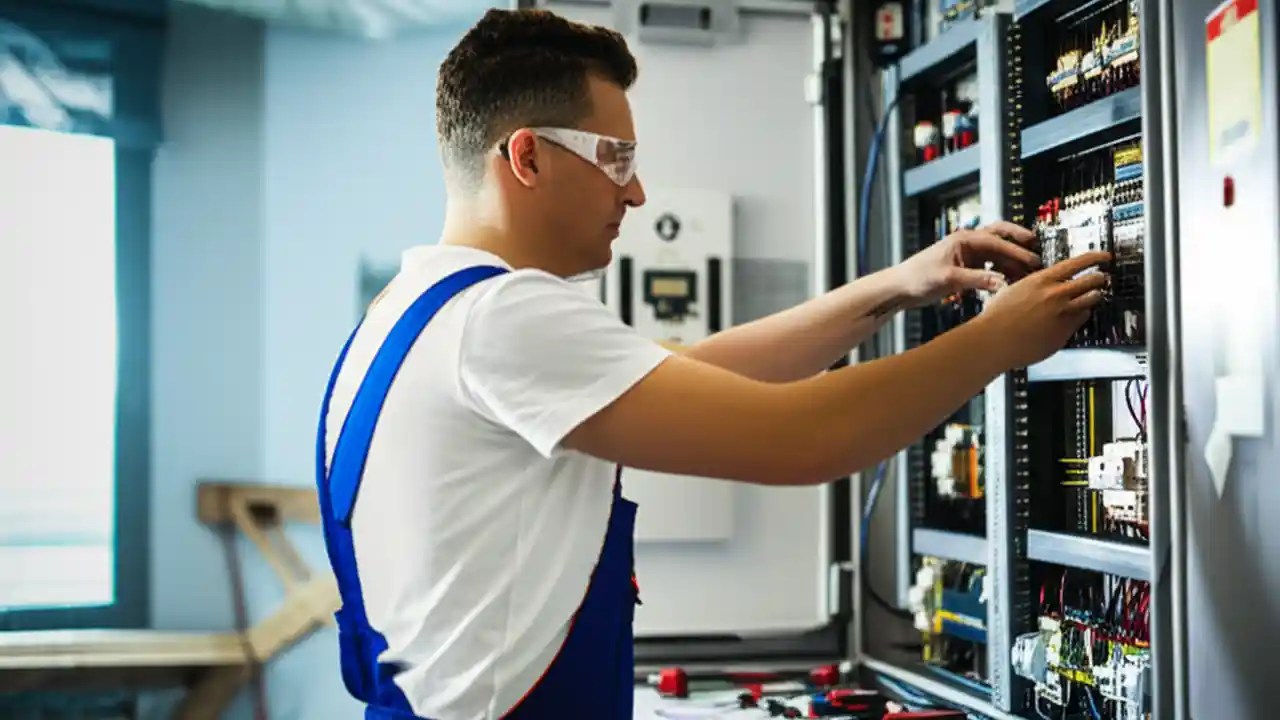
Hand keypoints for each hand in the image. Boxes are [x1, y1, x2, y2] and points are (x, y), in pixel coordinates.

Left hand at [893, 221, 1041, 306]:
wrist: (900, 288)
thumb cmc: (918, 278)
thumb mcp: (949, 279)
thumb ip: (977, 280)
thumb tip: (1003, 283)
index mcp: (963, 240)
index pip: (997, 242)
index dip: (1016, 251)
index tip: (1033, 260)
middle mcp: (967, 244)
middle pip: (1000, 237)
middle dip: (1019, 244)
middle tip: (1036, 254)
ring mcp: (966, 255)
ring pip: (996, 254)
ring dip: (1011, 262)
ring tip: (1026, 274)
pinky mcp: (965, 267)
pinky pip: (988, 267)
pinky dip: (1000, 272)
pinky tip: (1009, 282)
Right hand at [978, 251, 1111, 367]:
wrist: (994, 341)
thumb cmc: (997, 317)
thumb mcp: (1013, 289)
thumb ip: (1035, 286)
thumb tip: (1045, 284)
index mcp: (1042, 280)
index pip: (1078, 262)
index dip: (1096, 257)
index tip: (1105, 256)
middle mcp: (1056, 295)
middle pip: (1091, 280)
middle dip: (1099, 278)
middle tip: (1101, 277)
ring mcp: (1063, 314)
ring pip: (1091, 300)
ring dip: (1094, 296)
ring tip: (1092, 295)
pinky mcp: (1065, 332)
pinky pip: (1081, 319)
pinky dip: (1080, 315)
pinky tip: (1072, 316)